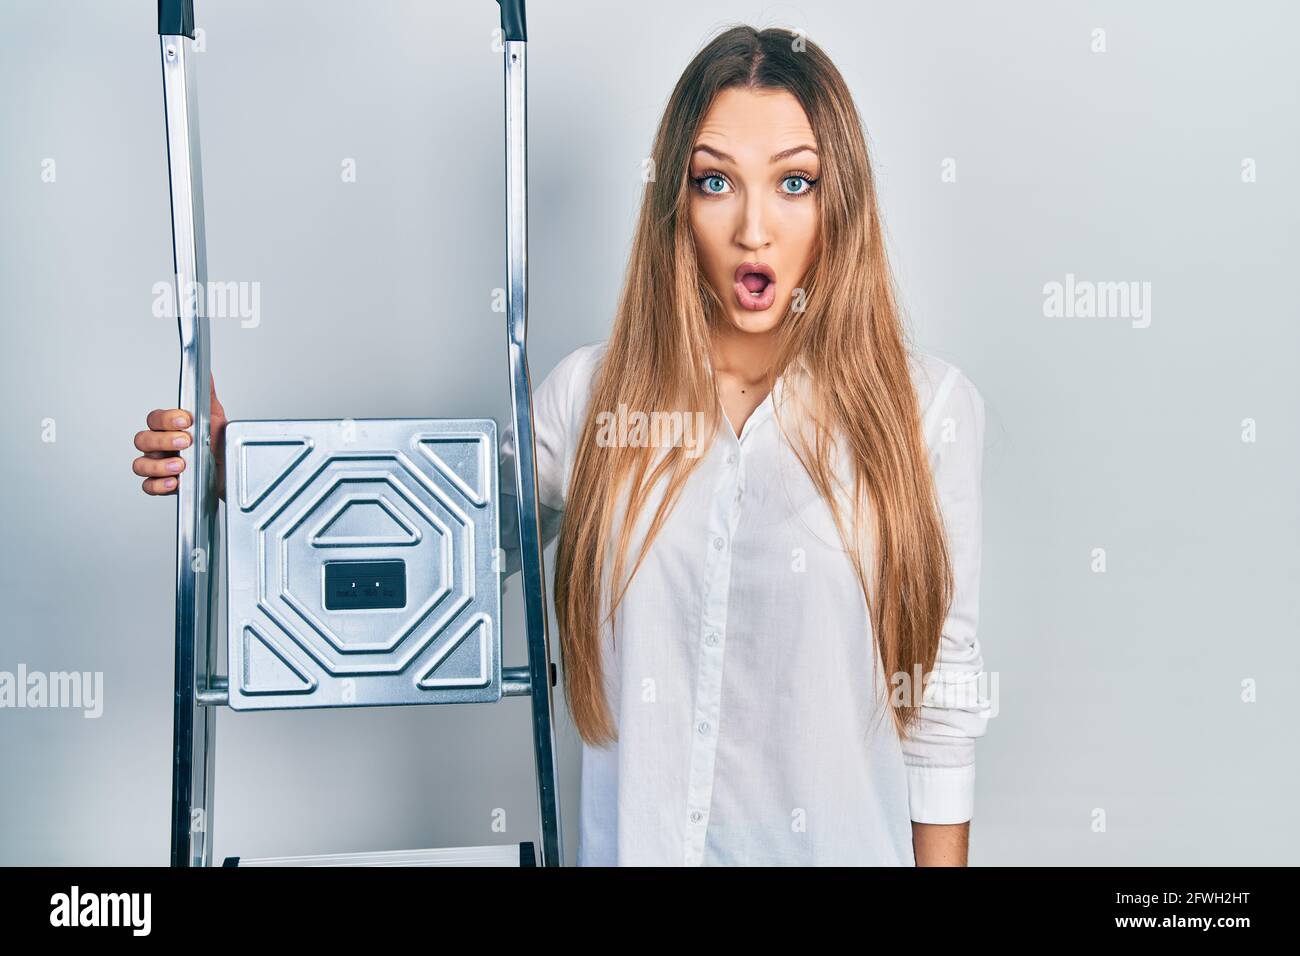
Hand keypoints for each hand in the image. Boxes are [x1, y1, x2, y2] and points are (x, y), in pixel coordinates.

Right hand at [133, 374, 227, 499]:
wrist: (231, 472)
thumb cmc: (219, 445)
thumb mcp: (217, 419)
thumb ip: (208, 396)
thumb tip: (205, 372)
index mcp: (169, 428)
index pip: (154, 419)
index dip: (167, 419)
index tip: (186, 421)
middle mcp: (159, 446)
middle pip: (142, 440)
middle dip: (163, 441)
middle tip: (187, 442)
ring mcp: (158, 466)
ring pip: (140, 464)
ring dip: (159, 465)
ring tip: (182, 465)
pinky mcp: (164, 485)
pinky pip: (148, 486)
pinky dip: (158, 485)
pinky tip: (174, 483)